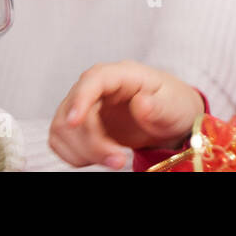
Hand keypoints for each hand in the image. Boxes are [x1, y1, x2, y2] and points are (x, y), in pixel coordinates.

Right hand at [48, 59, 204, 168]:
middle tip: (118, 161)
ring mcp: (86, 105)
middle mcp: (98, 86)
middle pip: (72, 111)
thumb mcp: (174, 106)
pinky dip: (76, 156)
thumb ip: (158, 105)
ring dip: (83, 152)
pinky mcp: (80, 125)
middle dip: (91, 142)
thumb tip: (140, 103)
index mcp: (123, 74)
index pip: (93, 79)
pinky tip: (102, 157)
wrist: (171, 122)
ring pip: (62, 129)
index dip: (80, 98)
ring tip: (116, 160)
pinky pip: (61, 142)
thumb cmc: (173, 106)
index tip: (75, 121)